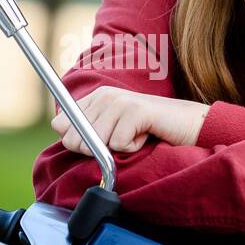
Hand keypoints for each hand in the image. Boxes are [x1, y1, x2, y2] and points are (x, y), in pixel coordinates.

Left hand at [50, 86, 209, 154]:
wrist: (187, 125)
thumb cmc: (150, 130)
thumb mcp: (114, 130)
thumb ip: (86, 127)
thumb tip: (57, 125)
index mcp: (97, 97)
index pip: (63, 125)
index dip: (77, 141)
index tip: (102, 140)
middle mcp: (105, 95)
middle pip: (77, 138)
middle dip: (97, 149)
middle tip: (122, 139)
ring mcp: (120, 101)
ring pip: (97, 143)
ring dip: (118, 149)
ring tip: (136, 135)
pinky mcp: (135, 111)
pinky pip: (119, 144)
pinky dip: (133, 147)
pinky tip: (146, 135)